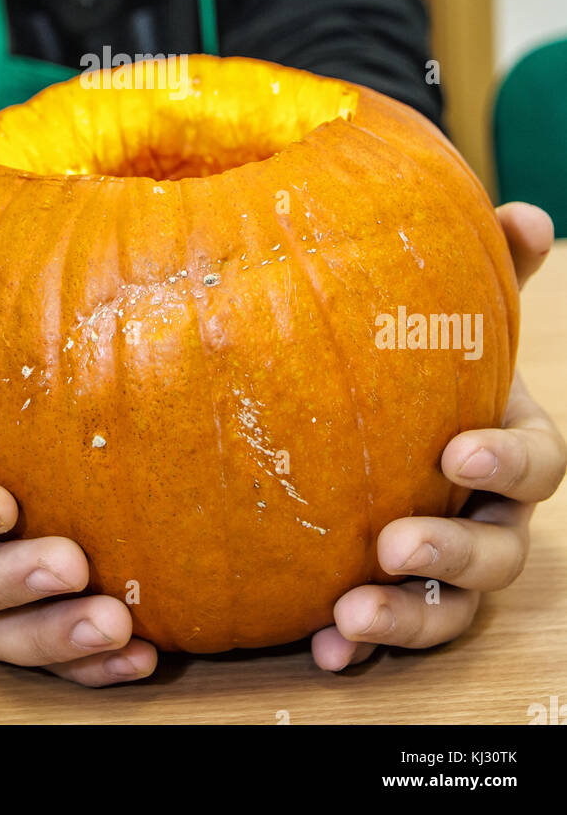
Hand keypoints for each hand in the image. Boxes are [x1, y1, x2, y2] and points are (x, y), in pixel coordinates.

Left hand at [312, 202, 566, 670]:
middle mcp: (489, 513)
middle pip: (500, 550)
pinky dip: (363, 647)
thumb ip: (488, 269)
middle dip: (455, 550)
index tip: (459, 448)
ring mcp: (445, 564)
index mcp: (507, 444)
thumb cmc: (418, 362)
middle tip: (396, 541)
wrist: (367, 412)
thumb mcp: (447, 314)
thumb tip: (527, 213)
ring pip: (451, 606)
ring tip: (350, 614)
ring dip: (407, 615)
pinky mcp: (396, 595)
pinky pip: (390, 632)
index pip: (539, 463)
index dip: (510, 459)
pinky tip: (324, 649)